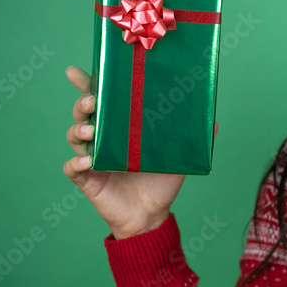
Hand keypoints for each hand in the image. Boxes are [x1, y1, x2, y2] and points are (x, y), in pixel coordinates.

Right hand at [62, 66, 217, 239]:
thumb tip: (213, 120)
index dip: (86, 84)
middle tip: (92, 101)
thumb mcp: (178, 156)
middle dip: (83, 103)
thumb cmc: (160, 181)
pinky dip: (76, 162)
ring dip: (78, 130)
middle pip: (83, 112)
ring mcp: (92, 158)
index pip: (101, 100)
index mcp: (120, 126)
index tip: (76, 71)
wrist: (152, 214)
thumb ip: (192, 138)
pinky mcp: (88, 179)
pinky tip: (88, 160)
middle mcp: (102, 138)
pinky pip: (73, 168)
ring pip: (75, 136)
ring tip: (90, 131)